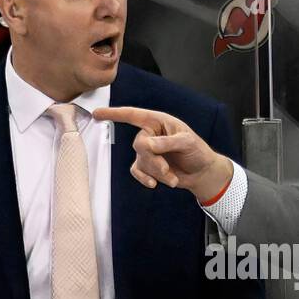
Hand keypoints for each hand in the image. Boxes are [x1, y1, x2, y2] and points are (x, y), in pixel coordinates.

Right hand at [94, 106, 233, 202]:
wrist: (202, 173)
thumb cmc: (197, 151)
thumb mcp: (187, 142)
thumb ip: (166, 142)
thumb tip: (146, 144)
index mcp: (159, 122)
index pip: (133, 115)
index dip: (114, 114)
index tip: (96, 113)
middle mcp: (150, 134)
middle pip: (138, 145)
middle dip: (153, 160)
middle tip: (167, 168)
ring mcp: (148, 151)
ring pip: (141, 161)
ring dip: (157, 172)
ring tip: (173, 178)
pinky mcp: (147, 166)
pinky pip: (137, 172)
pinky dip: (145, 179)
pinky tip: (154, 185)